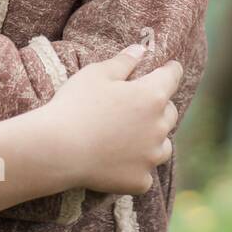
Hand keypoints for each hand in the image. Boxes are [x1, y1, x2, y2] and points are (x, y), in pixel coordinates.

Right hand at [43, 49, 181, 196]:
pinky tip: (121, 162)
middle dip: (159, 106)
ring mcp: (151, 157)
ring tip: (133, 136)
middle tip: (139, 103)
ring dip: (154, 138)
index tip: (169, 67)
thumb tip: (141, 50)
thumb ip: (123, 61)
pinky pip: (146, 173)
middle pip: (170, 112)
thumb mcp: (97, 73)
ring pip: (163, 145)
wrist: (58, 149)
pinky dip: (138, 167)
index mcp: (152, 96)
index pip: (172, 76)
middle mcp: (159, 127)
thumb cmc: (77, 104)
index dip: (170, 69)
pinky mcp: (139, 181)